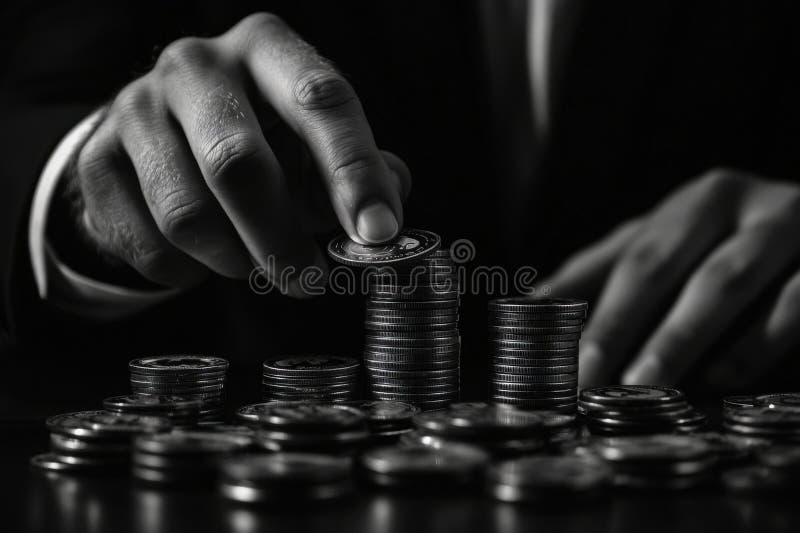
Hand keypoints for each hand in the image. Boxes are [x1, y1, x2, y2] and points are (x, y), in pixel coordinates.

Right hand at [72, 13, 409, 295]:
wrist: (161, 135)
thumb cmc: (260, 136)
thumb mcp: (313, 139)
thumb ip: (359, 169)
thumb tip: (386, 213)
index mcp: (266, 48)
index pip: (320, 100)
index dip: (354, 171)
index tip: (378, 234)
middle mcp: (195, 65)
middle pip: (237, 164)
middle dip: (282, 240)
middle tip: (310, 282)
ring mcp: (136, 109)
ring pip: (188, 216)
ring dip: (234, 260)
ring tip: (254, 261)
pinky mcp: (97, 161)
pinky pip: (150, 245)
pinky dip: (189, 273)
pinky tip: (204, 259)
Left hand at [542, 168, 799, 387]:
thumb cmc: (739, 244)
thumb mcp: (674, 247)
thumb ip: (607, 270)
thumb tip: (528, 304)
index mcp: (690, 205)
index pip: (627, 261)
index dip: (589, 312)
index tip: (555, 363)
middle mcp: (733, 203)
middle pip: (661, 266)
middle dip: (618, 327)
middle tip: (588, 382)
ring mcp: (787, 223)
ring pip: (724, 281)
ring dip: (679, 337)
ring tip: (642, 385)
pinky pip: (795, 300)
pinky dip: (758, 340)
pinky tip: (723, 376)